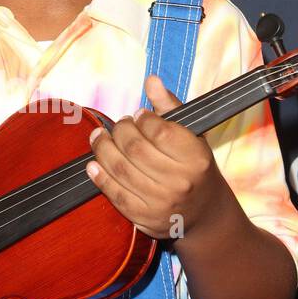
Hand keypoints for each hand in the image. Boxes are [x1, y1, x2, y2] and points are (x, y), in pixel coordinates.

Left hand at [85, 74, 224, 240]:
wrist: (203, 212)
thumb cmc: (195, 167)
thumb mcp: (193, 136)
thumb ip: (171, 108)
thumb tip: (151, 80)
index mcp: (196, 158)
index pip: (160, 131)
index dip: (142, 120)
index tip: (138, 115)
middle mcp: (181, 182)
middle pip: (135, 149)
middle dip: (119, 131)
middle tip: (119, 125)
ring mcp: (162, 202)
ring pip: (121, 170)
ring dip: (103, 149)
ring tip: (99, 137)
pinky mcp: (145, 218)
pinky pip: (115, 194)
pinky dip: (100, 176)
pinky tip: (94, 163)